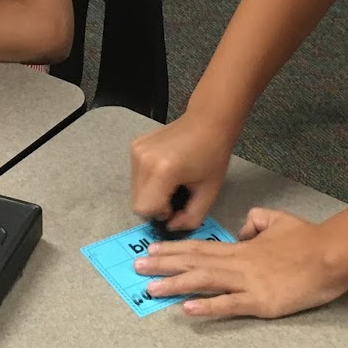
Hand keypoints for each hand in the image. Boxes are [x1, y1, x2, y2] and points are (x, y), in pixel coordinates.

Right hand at [129, 113, 237, 231]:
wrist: (207, 122)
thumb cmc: (213, 156)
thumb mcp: (208, 193)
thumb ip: (190, 218)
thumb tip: (170, 226)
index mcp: (163, 171)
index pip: (145, 209)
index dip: (161, 213)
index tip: (178, 203)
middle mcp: (143, 160)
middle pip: (136, 202)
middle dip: (155, 205)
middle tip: (175, 194)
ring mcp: (136, 151)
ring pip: (134, 190)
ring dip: (151, 193)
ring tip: (172, 181)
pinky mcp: (134, 146)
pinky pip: (136, 175)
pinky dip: (148, 180)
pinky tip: (166, 169)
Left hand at [132, 208, 347, 317]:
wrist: (331, 254)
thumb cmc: (308, 238)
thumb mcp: (277, 220)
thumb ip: (255, 222)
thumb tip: (242, 231)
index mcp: (241, 248)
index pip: (200, 248)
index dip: (173, 250)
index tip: (150, 252)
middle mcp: (238, 264)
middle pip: (194, 263)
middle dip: (163, 266)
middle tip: (137, 269)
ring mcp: (247, 283)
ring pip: (204, 281)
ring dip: (175, 285)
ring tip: (151, 289)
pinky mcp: (261, 302)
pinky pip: (229, 304)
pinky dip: (207, 306)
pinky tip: (187, 308)